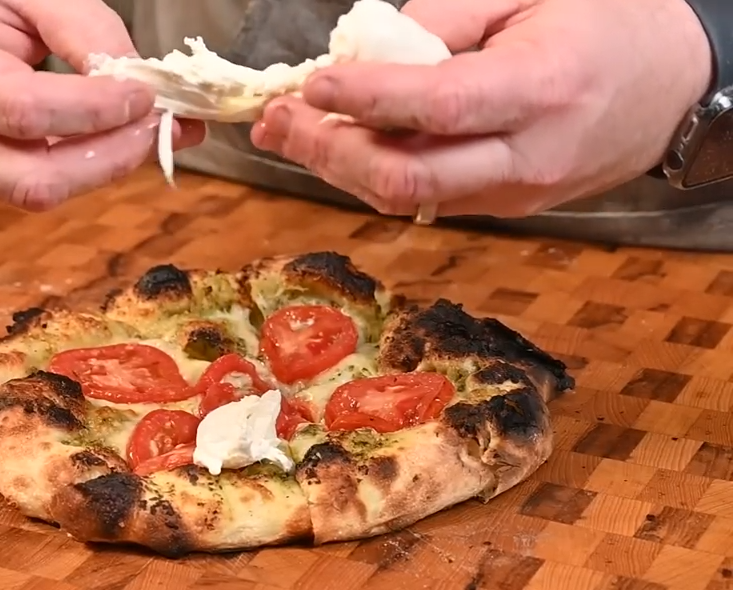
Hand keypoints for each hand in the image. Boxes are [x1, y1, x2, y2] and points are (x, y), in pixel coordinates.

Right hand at [0, 0, 204, 211]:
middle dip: (112, 157)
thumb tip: (139, 82)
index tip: (148, 93)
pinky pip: (30, 188)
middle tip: (166, 125)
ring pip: (39, 194)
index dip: (97, 111)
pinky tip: (106, 137)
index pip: (27, 114)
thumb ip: (82, 28)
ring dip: (103, 166)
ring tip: (148, 128)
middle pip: (36, 180)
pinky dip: (78, 166)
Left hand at [250, 0, 713, 217]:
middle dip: (328, 153)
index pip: (438, 109)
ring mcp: (516, 193)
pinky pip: (424, 197)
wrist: (673, 82)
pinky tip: (337, 144)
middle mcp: (528, 157)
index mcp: (543, 91)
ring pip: (405, 198)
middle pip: (407, 179)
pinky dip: (372, 173)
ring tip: (285, 130)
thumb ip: (445, 21)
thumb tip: (366, 53)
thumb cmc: (605, 22)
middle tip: (276, 119)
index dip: (367, 102)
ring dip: (336, 167)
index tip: (312, 84)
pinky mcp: (504, 206)